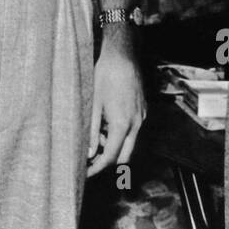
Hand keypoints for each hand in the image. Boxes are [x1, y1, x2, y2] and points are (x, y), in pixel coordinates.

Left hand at [87, 32, 145, 176]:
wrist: (123, 56)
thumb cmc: (105, 76)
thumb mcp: (94, 104)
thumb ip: (93, 131)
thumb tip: (90, 153)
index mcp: (122, 125)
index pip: (110, 157)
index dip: (97, 168)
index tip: (85, 172)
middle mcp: (136, 124)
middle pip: (124, 157)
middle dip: (107, 161)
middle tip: (90, 159)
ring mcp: (142, 117)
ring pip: (130, 143)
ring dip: (114, 146)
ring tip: (96, 135)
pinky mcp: (142, 110)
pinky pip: (133, 130)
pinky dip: (121, 134)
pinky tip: (107, 123)